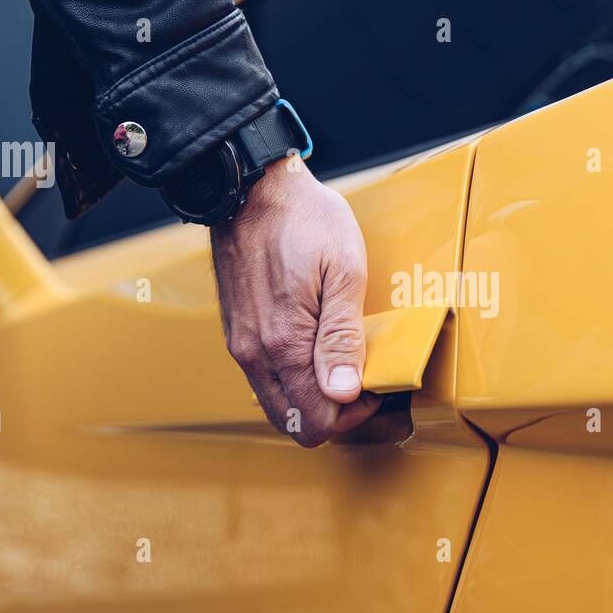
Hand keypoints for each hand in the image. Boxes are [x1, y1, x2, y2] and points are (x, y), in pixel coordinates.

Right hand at [211, 156, 380, 445]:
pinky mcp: (236, 332)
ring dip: (311, 398)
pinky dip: (292, 379)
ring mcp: (241, 344)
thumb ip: (342, 338)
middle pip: (295, 424)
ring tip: (342, 362)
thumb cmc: (305, 219)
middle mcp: (254, 353)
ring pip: (277, 404)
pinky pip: (264, 379)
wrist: (251, 188)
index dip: (353, 414)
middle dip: (333, 414)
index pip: (317, 421)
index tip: (375, 384)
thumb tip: (344, 394)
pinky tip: (315, 347)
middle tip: (362, 380)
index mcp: (283, 343)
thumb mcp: (343, 270)